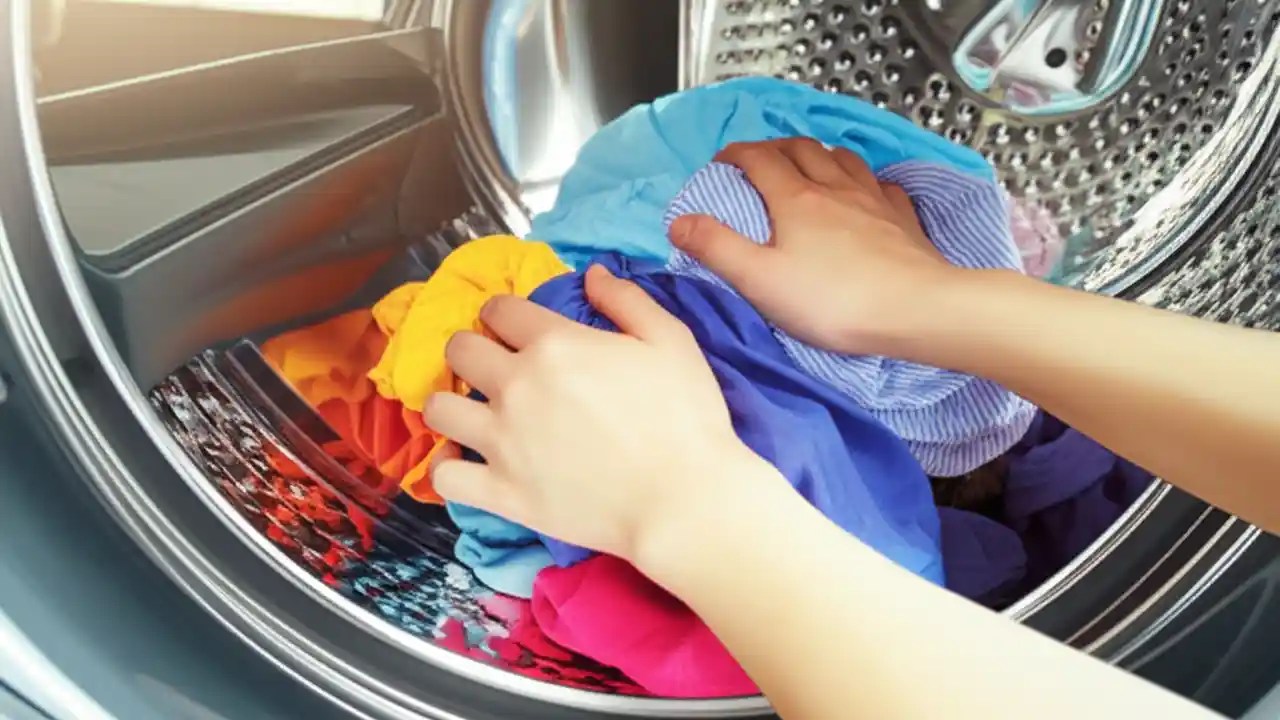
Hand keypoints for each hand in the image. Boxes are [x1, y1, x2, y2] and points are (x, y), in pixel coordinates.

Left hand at [422, 265, 778, 567]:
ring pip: (438, 408)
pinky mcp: (503, 492)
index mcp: (555, 344)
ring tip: (474, 414)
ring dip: (452, 404)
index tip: (515, 329)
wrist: (683, 501)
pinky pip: (444, 476)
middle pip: (459, 350)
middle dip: (472, 350)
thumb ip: (626, 300)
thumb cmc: (686, 418)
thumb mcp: (670, 341)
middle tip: (494, 367)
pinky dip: (449, 468)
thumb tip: (592, 273)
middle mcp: (517, 386)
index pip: (499, 309)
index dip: (505, 314)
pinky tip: (468, 464)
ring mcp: (503, 442)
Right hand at [668, 138, 960, 356]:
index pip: (759, 159)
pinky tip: (864, 191)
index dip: (736, 154)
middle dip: (774, 147)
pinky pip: (880, 184)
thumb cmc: (833, 301)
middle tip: (759, 159)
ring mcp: (872, 199)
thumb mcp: (759, 280)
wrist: (914, 309)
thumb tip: (679, 222)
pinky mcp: (902, 218)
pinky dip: (863, 180)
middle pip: (800, 149)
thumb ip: (716, 248)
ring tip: (808, 164)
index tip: (721, 162)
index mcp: (795, 199)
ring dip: (818, 154)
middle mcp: (834, 188)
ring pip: (842, 158)